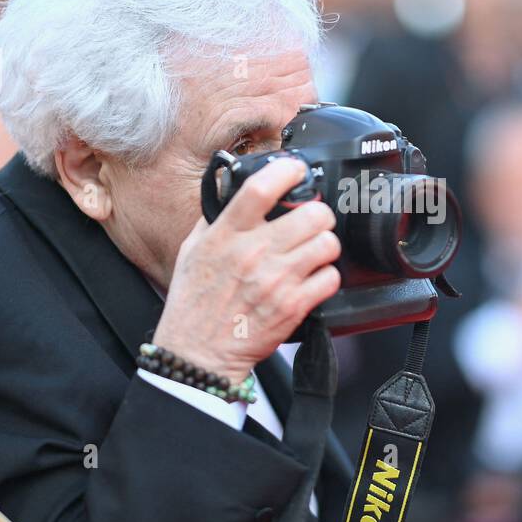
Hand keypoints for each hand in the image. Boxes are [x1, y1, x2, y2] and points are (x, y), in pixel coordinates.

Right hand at [151, 158, 340, 382]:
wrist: (197, 353)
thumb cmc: (193, 302)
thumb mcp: (191, 250)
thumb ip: (215, 218)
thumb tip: (231, 187)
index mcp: (226, 235)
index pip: (261, 189)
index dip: (287, 170)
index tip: (296, 169)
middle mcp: (253, 253)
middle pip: (312, 214)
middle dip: (319, 214)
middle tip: (313, 221)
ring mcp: (276, 280)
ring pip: (327, 243)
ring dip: (325, 245)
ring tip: (314, 251)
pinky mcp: (293, 306)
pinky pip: (330, 278)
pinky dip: (327, 277)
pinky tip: (313, 279)